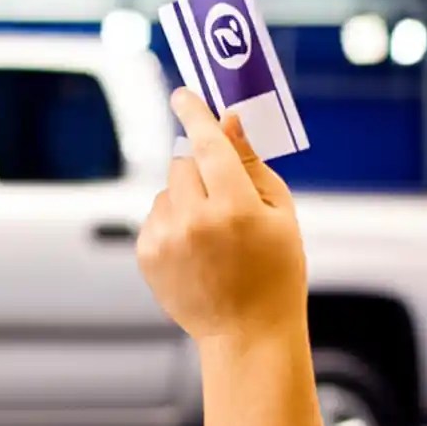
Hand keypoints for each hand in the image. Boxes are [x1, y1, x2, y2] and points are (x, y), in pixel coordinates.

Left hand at [136, 89, 306, 342]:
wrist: (245, 331)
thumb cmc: (274, 269)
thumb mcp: (280, 213)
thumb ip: (249, 163)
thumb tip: (227, 120)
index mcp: (236, 208)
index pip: (208, 146)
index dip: (195, 115)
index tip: (182, 94)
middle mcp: (195, 220)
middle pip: (182, 164)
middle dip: (200, 171)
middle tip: (223, 198)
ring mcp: (166, 238)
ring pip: (167, 190)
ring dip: (185, 199)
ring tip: (211, 234)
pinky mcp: (146, 253)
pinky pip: (154, 215)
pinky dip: (172, 222)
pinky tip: (193, 250)